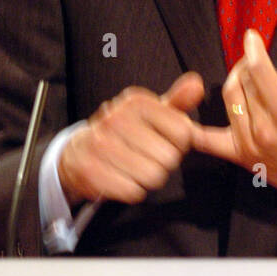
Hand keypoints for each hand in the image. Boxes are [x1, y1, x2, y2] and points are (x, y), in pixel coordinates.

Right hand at [58, 72, 204, 205]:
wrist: (80, 151)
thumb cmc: (126, 132)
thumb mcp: (152, 113)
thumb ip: (178, 101)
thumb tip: (197, 84)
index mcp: (136, 102)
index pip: (183, 132)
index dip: (179, 144)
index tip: (165, 141)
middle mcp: (116, 118)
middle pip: (169, 157)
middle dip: (164, 163)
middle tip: (147, 156)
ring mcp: (101, 144)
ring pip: (152, 176)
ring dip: (148, 177)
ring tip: (135, 167)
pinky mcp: (91, 170)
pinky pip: (132, 191)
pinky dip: (132, 190)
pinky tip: (122, 177)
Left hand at [193, 29, 276, 207]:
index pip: (260, 73)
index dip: (254, 51)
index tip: (251, 37)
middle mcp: (265, 130)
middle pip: (243, 84)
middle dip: (247, 65)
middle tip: (254, 58)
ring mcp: (249, 145)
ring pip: (230, 101)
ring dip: (234, 82)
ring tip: (244, 75)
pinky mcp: (239, 156)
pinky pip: (207, 140)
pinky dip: (192, 128)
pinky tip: (181, 113)